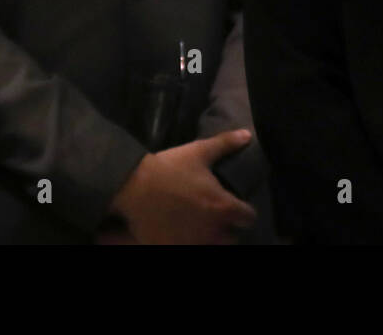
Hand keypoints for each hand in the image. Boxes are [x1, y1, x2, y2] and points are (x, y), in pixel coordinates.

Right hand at [109, 129, 256, 243]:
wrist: (133, 186)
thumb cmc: (170, 168)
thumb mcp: (200, 151)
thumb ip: (226, 144)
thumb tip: (247, 134)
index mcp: (223, 207)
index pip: (248, 218)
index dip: (246, 212)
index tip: (239, 207)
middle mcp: (211, 230)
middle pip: (232, 238)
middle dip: (229, 228)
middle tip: (221, 217)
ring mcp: (191, 242)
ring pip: (212, 246)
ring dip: (211, 238)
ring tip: (202, 227)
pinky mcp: (172, 248)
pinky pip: (187, 248)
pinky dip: (187, 242)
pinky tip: (182, 233)